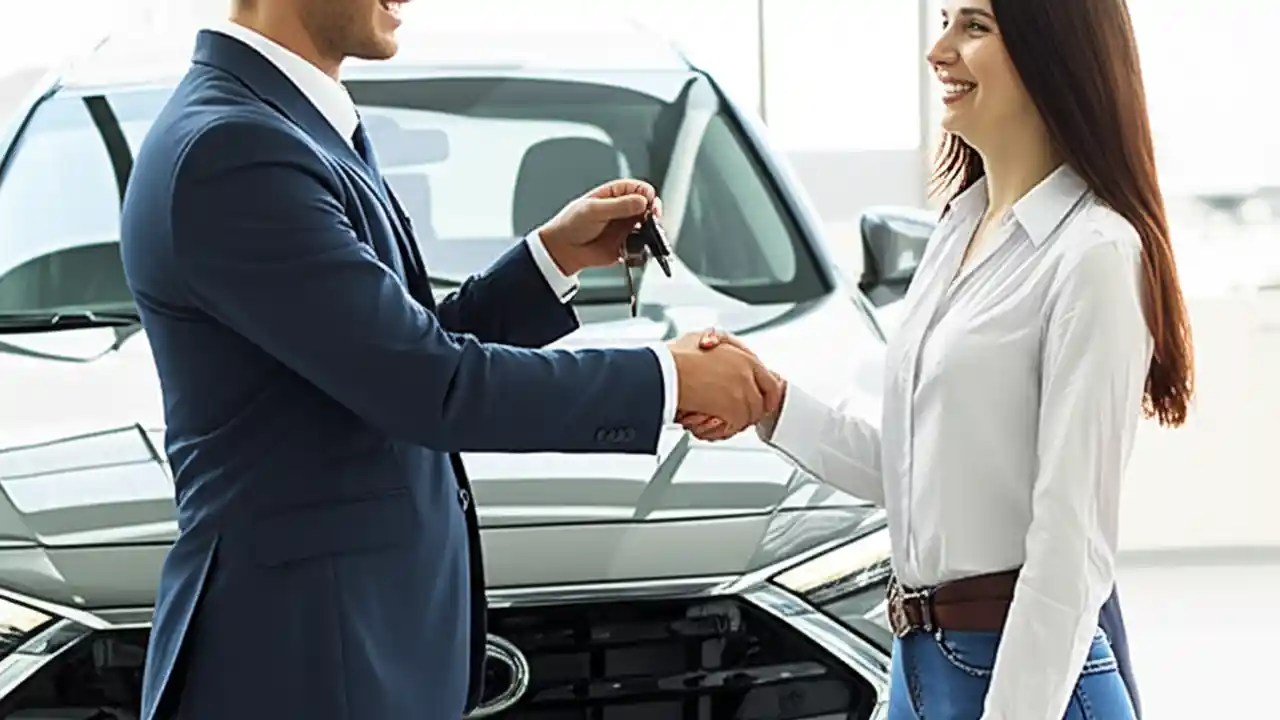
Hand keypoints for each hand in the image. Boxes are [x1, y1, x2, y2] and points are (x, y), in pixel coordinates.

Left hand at [537, 179, 661, 275]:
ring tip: (644, 234)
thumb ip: (619, 206)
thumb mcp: (594, 210)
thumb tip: (642, 201)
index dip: (647, 195)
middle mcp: (624, 210)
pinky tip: (638, 247)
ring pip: (650, 227)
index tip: (648, 204)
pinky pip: (643, 246)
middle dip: (653, 213)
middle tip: (651, 219)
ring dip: (651, 231)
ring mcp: (627, 228)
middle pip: (649, 207)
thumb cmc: (571, 224)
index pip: (640, 189)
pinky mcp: (628, 245)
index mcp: (615, 194)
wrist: (563, 250)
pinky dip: (645, 248)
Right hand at [668, 328, 781, 437]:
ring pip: (749, 416)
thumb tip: (724, 349)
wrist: (668, 373)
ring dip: (735, 421)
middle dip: (750, 410)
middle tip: (736, 413)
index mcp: (746, 359)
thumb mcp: (707, 338)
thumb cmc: (679, 357)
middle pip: (760, 402)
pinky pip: (735, 426)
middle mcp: (748, 375)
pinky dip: (725, 429)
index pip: (771, 382)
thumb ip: (724, 346)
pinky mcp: (734, 410)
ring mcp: (743, 394)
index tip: (764, 401)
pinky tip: (714, 424)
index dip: (768, 395)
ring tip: (721, 419)